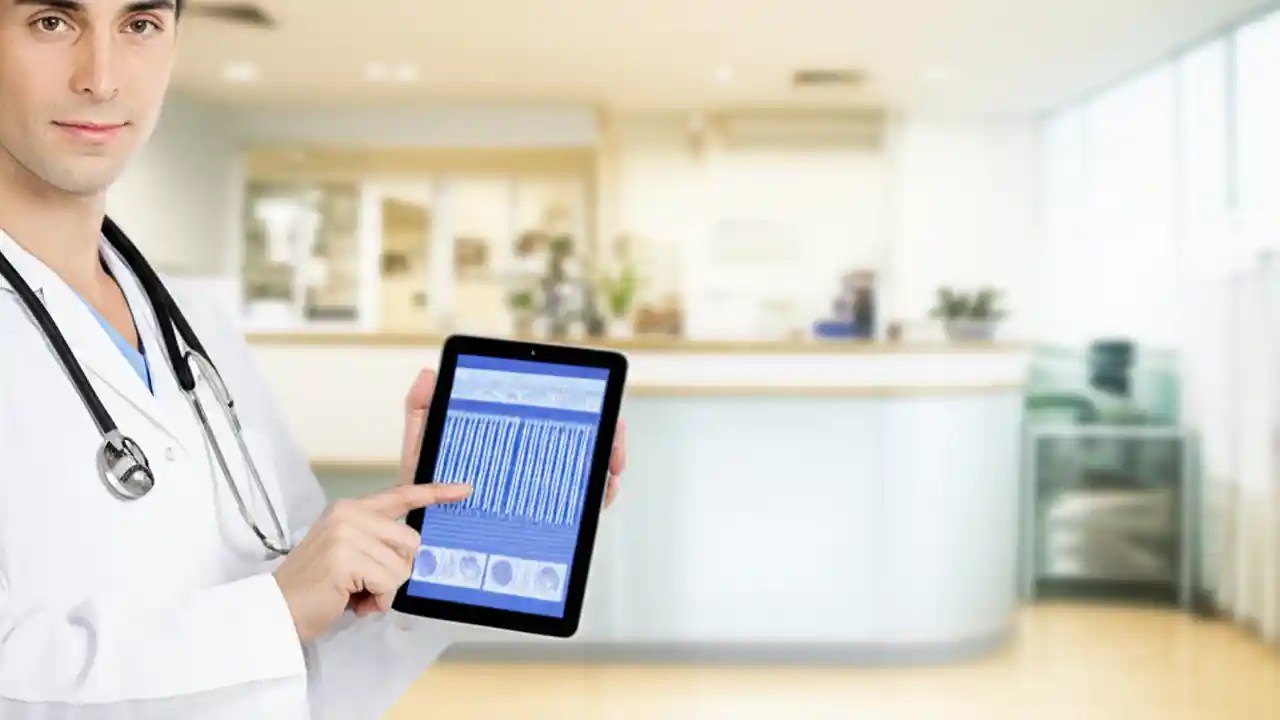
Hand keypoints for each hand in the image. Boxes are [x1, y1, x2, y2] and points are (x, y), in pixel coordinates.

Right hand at [272, 483, 471, 641]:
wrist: (276, 610)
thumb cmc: (317, 587)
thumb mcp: (350, 553)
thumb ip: (379, 544)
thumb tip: (415, 552)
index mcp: (351, 509)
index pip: (401, 495)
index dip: (435, 493)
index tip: (464, 489)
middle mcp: (349, 514)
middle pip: (411, 541)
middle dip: (397, 570)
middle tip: (365, 582)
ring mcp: (346, 534)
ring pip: (402, 566)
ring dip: (385, 589)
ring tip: (355, 592)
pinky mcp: (345, 558)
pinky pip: (388, 583)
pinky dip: (376, 600)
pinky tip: (352, 601)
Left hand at [397, 368, 628, 507]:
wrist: (428, 549)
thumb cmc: (424, 499)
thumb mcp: (422, 453)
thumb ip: (421, 413)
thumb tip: (428, 373)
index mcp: (508, 446)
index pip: (548, 421)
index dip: (576, 407)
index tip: (592, 400)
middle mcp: (531, 467)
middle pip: (579, 444)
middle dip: (604, 434)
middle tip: (613, 427)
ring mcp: (541, 494)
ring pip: (588, 473)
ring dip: (610, 460)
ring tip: (615, 458)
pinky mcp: (547, 524)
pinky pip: (582, 508)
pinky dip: (601, 495)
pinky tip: (606, 487)